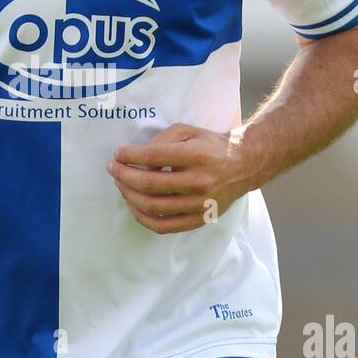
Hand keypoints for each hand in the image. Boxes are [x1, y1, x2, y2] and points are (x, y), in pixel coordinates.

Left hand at [106, 122, 255, 234]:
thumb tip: (138, 159)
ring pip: (152, 207)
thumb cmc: (211, 146)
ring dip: (129, 196)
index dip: (129, 156)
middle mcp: (199, 181)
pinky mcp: (199, 219)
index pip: (153, 156)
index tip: (117, 154)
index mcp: (196, 156)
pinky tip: (134, 206)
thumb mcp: (188, 131)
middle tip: (113, 169)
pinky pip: (163, 226)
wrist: (244, 165)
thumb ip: (162, 141)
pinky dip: (142, 218)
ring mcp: (199, 204)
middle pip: (149, 184)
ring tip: (121, 185)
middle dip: (123, 176)